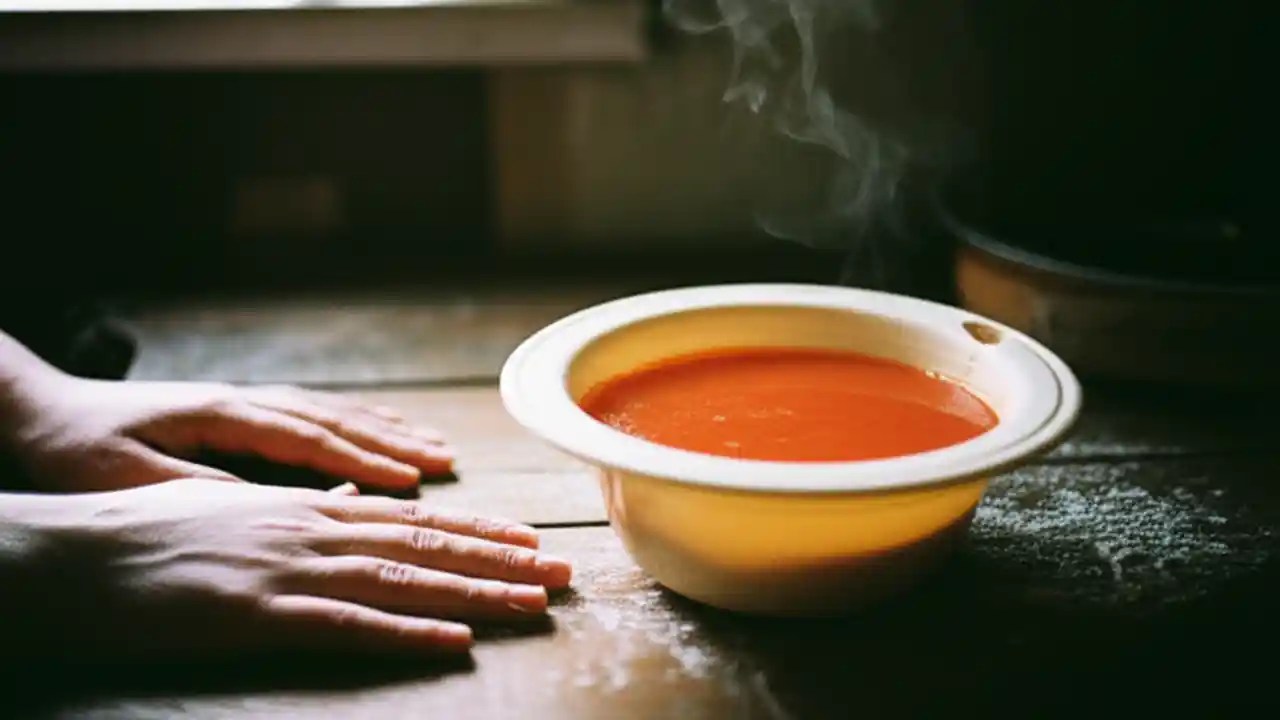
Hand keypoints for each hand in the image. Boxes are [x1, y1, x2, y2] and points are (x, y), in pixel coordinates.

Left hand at [1, 372, 450, 492]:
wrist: (46, 410)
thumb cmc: (81, 452)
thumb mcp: (132, 480)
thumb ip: (204, 489)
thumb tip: (274, 502)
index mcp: (221, 414)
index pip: (308, 439)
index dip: (363, 460)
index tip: (412, 480)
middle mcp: (244, 399)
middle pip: (334, 420)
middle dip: (395, 442)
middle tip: (447, 460)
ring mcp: (246, 400)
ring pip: (332, 413)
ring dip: (387, 429)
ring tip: (436, 445)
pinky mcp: (242, 409)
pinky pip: (314, 412)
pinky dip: (359, 421)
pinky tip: (386, 426)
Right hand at [10, 479, 570, 658]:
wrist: (77, 556)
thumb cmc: (151, 533)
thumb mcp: (237, 505)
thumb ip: (305, 504)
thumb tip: (357, 499)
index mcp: (308, 507)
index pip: (413, 522)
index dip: (478, 532)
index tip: (530, 541)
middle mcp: (313, 530)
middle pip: (426, 548)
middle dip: (502, 561)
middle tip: (562, 574)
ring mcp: (290, 570)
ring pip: (404, 583)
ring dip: (476, 596)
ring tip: (533, 605)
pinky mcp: (260, 615)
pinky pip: (348, 627)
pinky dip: (406, 636)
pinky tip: (453, 645)